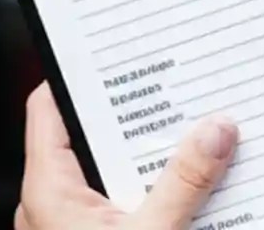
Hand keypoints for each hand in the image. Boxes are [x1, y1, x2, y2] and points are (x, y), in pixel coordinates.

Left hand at [16, 83, 237, 229]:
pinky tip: (190, 194)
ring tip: (193, 141)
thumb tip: (215, 132)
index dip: (79, 74)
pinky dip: (151, 195)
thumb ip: (185, 184)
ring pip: (110, 175)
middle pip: (90, 139)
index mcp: (47, 190)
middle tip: (177, 94)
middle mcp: (50, 205)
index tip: (117, 52)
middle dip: (136, 120)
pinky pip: (121, 205)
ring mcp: (69, 226)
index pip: (48, 107)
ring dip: (150, 162)